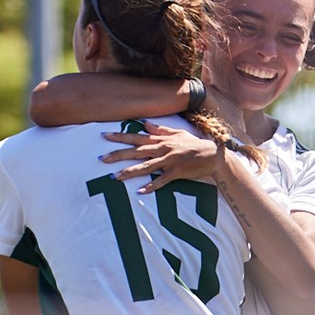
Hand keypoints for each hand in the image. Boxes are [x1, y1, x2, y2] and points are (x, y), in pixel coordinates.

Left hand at [101, 121, 225, 192]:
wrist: (212, 154)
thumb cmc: (194, 144)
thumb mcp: (177, 133)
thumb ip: (160, 129)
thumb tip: (145, 124)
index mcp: (160, 140)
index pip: (136, 137)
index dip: (120, 137)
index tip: (104, 135)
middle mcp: (163, 149)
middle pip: (136, 151)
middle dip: (118, 154)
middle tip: (102, 158)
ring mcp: (169, 161)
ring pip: (146, 166)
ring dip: (130, 171)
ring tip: (115, 177)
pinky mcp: (177, 172)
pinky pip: (162, 180)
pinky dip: (152, 186)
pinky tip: (140, 191)